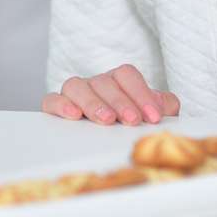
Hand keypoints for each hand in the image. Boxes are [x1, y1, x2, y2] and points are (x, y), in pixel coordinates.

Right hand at [42, 64, 181, 125]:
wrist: (108, 141)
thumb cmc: (131, 123)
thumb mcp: (153, 115)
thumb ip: (165, 106)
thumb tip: (164, 104)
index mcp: (118, 81)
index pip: (127, 75)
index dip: (141, 93)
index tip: (154, 117)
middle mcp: (96, 84)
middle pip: (104, 82)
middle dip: (120, 101)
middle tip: (132, 120)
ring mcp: (75, 94)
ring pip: (76, 86)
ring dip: (92, 102)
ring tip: (106, 120)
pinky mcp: (57, 107)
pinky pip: (51, 99)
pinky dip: (61, 104)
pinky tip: (74, 116)